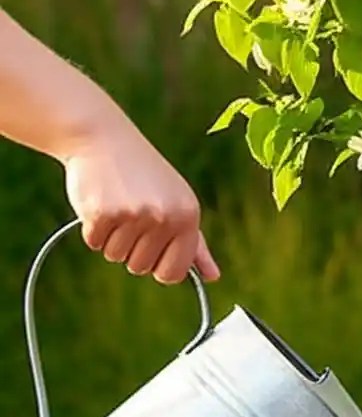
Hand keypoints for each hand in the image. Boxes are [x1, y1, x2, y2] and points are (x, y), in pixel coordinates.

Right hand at [61, 122, 219, 284]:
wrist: (105, 139)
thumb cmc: (145, 176)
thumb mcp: (179, 203)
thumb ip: (195, 243)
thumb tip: (213, 277)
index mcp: (188, 217)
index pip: (173, 273)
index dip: (158, 267)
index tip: (153, 250)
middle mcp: (165, 217)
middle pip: (141, 267)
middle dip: (132, 249)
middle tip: (132, 214)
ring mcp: (134, 215)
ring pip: (116, 257)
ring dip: (112, 238)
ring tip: (118, 205)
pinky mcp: (102, 212)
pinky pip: (94, 243)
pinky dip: (93, 229)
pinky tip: (101, 202)